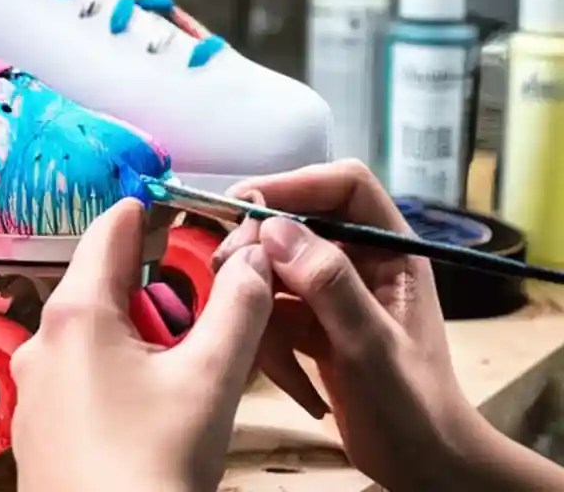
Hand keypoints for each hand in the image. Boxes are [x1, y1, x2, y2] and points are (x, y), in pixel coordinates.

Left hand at [10, 198, 273, 491]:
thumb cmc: (154, 465)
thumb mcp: (211, 378)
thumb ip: (238, 306)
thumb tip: (255, 255)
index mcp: (76, 314)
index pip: (109, 230)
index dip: (149, 212)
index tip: (181, 208)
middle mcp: (40, 341)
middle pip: (101, 284)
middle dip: (153, 286)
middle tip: (204, 305)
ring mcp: (31, 386)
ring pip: (90, 333)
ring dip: (136, 333)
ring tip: (184, 366)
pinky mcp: (34, 425)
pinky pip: (76, 375)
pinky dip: (113, 371)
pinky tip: (148, 407)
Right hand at [222, 160, 563, 491]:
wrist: (421, 466)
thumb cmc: (411, 406)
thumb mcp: (370, 344)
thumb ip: (329, 284)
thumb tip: (275, 229)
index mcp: (392, 251)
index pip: (344, 186)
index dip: (295, 185)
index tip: (245, 204)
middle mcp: (361, 262)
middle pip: (298, 221)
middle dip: (258, 244)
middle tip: (226, 268)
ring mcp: (333, 293)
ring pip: (275, 265)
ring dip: (254, 293)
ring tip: (241, 322)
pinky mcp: (311, 324)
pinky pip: (271, 307)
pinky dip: (260, 330)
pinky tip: (269, 364)